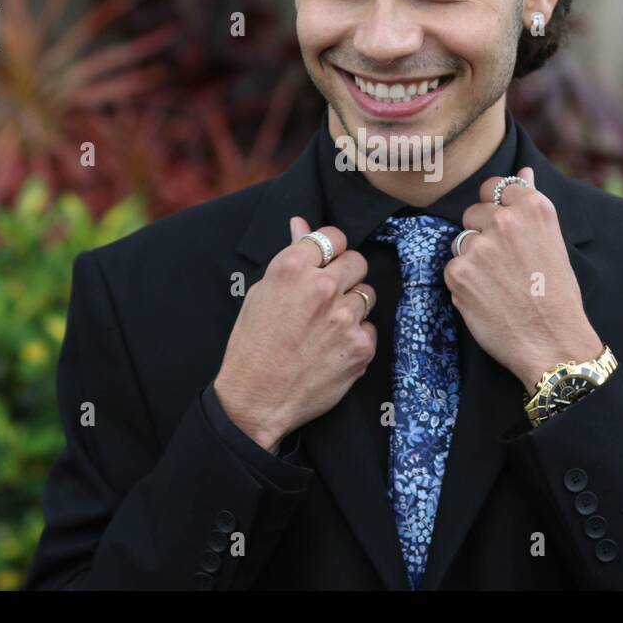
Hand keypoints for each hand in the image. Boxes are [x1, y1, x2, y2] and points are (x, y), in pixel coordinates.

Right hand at [214, 217, 376, 450]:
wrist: (256, 398)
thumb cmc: (252, 345)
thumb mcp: (261, 292)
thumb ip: (290, 257)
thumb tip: (301, 224)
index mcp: (292, 267)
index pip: (333, 236)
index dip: (331, 250)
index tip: (327, 262)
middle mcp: (322, 287)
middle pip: (357, 261)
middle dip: (346, 275)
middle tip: (329, 296)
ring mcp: (344, 317)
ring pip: (367, 294)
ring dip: (352, 307)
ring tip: (328, 326)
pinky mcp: (360, 346)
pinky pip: (370, 328)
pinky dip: (356, 337)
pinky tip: (333, 348)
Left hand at [443, 166, 601, 393]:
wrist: (553, 342)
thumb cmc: (557, 294)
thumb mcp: (553, 241)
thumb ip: (531, 202)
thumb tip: (523, 171)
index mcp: (533, 206)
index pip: (494, 187)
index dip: (496, 209)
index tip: (506, 232)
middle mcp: (505, 220)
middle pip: (472, 213)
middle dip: (482, 235)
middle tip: (506, 266)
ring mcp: (480, 245)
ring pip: (461, 242)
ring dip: (472, 260)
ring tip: (499, 285)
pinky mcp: (459, 271)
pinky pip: (452, 268)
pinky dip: (464, 284)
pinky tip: (487, 299)